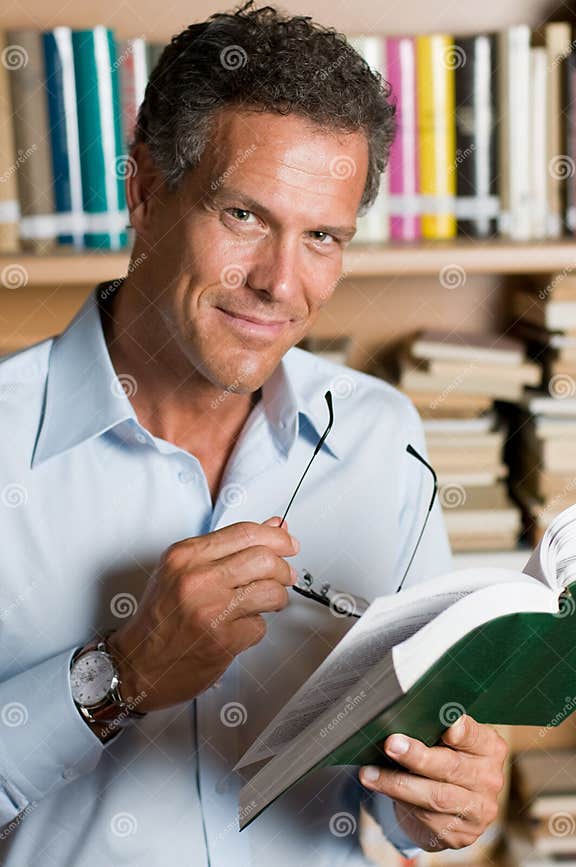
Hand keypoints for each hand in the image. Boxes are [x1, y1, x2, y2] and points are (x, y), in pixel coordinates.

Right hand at [107, 516, 298, 711]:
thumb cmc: (161, 618)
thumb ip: (227, 548)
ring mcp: (209, 610)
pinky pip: (260, 626)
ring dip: (277, 598)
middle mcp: (196, 578)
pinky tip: (239, 629)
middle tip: (284, 577)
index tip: (288, 544)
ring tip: (266, 603)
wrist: (136, 664)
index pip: (245, 532)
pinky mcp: (221, 640)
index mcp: (185, 555)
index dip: (276, 537)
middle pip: (264, 558)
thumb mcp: (184, 570)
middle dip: (283, 568)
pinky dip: (255, 628)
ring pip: (271, 591)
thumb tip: (274, 527)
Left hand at [359, 714, 506, 850]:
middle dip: (418, 756)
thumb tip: (405, 714)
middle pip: (451, 767)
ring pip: (435, 796)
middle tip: (391, 744)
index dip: (462, 732)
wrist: (452, 805)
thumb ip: (436, 728)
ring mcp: (477, 810)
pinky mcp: (461, 834)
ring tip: (370, 773)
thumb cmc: (446, 758)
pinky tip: (380, 788)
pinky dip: (398, 800)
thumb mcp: (447, 740)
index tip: (448, 727)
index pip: (475, 736)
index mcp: (489, 748)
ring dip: (397, 783)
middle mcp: (489, 779)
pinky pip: (425, 816)